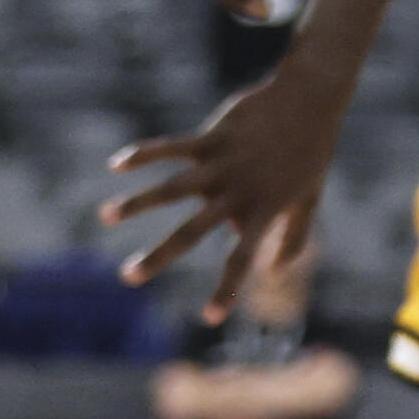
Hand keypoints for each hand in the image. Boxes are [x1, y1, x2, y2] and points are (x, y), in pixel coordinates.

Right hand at [103, 70, 339, 318]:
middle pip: (192, 231)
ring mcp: (223, 164)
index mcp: (263, 211)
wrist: (312, 100)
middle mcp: (238, 192)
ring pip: (173, 188)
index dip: (227, 290)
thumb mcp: (308, 199)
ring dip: (138, 202)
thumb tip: (273, 273)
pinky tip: (116, 165)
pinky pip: (172, 148)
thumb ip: (295, 238)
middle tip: (127, 278)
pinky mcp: (213, 138)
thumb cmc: (310, 153)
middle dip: (158, 256)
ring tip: (107, 216)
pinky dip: (144, 155)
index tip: (209, 318)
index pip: (241, 260)